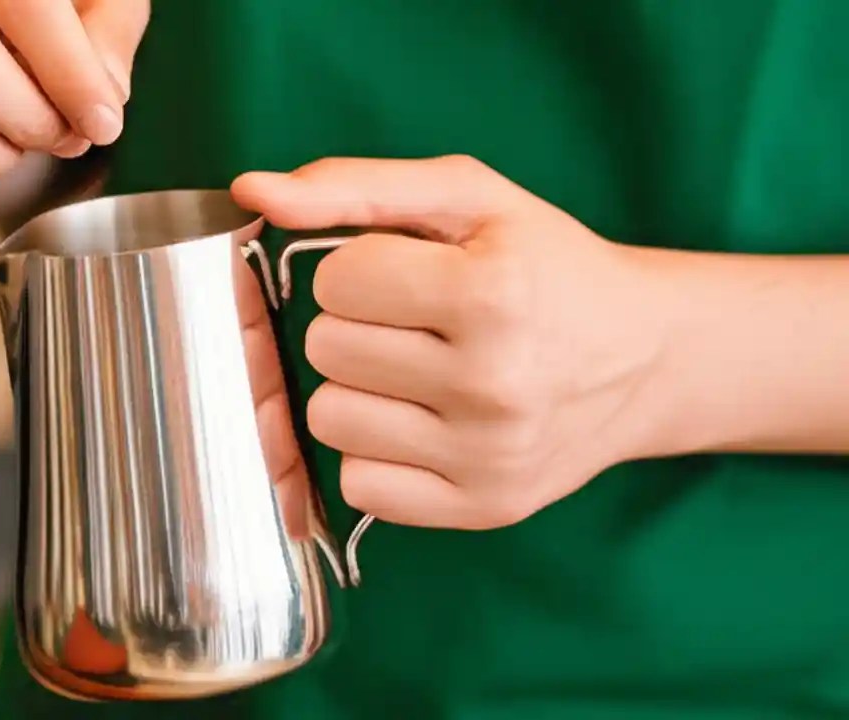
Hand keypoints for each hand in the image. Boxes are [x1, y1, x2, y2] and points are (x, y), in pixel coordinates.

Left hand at [232, 156, 666, 529]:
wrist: (646, 356)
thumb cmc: (545, 266)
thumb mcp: (468, 198)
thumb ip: (353, 185)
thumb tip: (251, 190)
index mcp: (492, 293)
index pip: (335, 282)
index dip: (359, 270)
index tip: (408, 276)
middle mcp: (495, 382)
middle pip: (326, 351)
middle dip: (355, 328)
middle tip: (417, 326)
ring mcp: (489, 455)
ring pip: (329, 421)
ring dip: (358, 392)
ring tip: (418, 375)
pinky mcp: (483, 508)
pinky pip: (360, 485)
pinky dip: (376, 454)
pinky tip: (425, 426)